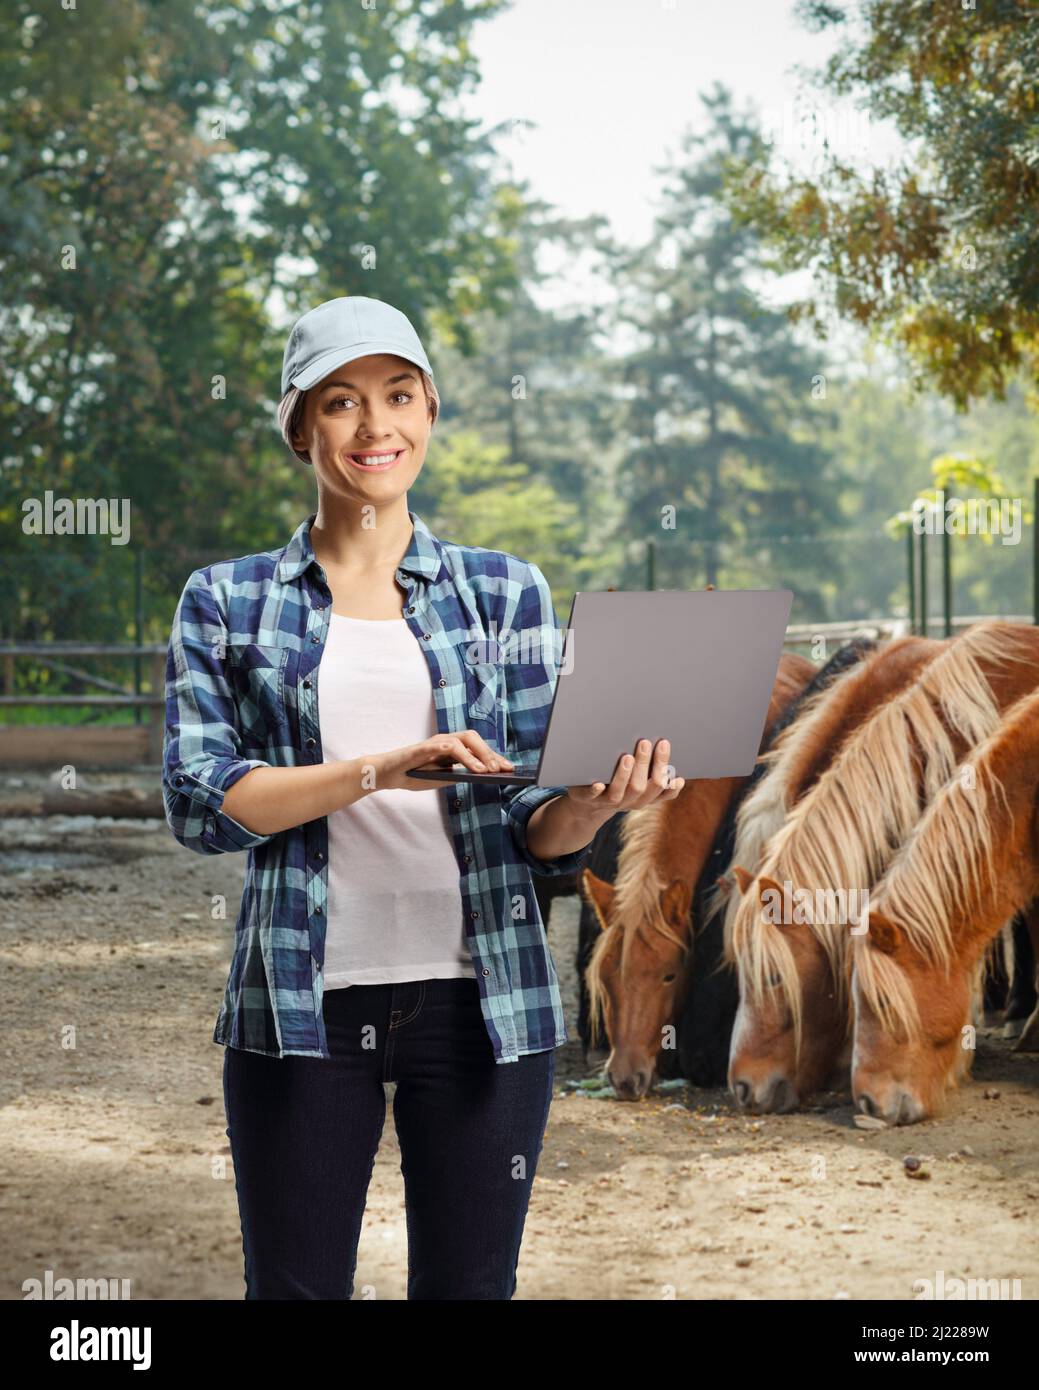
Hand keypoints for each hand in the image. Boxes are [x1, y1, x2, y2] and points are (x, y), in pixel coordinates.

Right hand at [364, 731, 514, 791]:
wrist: (386, 774)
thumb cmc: (414, 775)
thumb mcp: (441, 779)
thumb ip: (458, 775)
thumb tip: (482, 777)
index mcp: (450, 747)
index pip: (476, 747)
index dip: (494, 756)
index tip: (510, 767)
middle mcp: (444, 740)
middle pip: (473, 738)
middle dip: (490, 754)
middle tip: (502, 770)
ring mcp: (434, 742)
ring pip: (463, 740)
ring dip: (478, 755)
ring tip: (488, 771)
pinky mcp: (422, 747)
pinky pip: (444, 747)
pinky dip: (461, 755)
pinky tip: (472, 767)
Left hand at [564, 738, 684, 818]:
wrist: (588, 805)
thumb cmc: (619, 782)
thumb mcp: (639, 777)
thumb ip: (651, 766)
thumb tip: (665, 741)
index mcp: (645, 796)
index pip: (662, 790)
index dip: (671, 786)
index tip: (678, 775)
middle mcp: (631, 801)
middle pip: (644, 787)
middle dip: (647, 766)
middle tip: (647, 743)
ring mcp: (610, 801)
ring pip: (621, 792)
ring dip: (625, 775)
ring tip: (627, 757)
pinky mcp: (589, 799)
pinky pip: (593, 797)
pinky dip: (596, 791)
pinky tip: (598, 784)